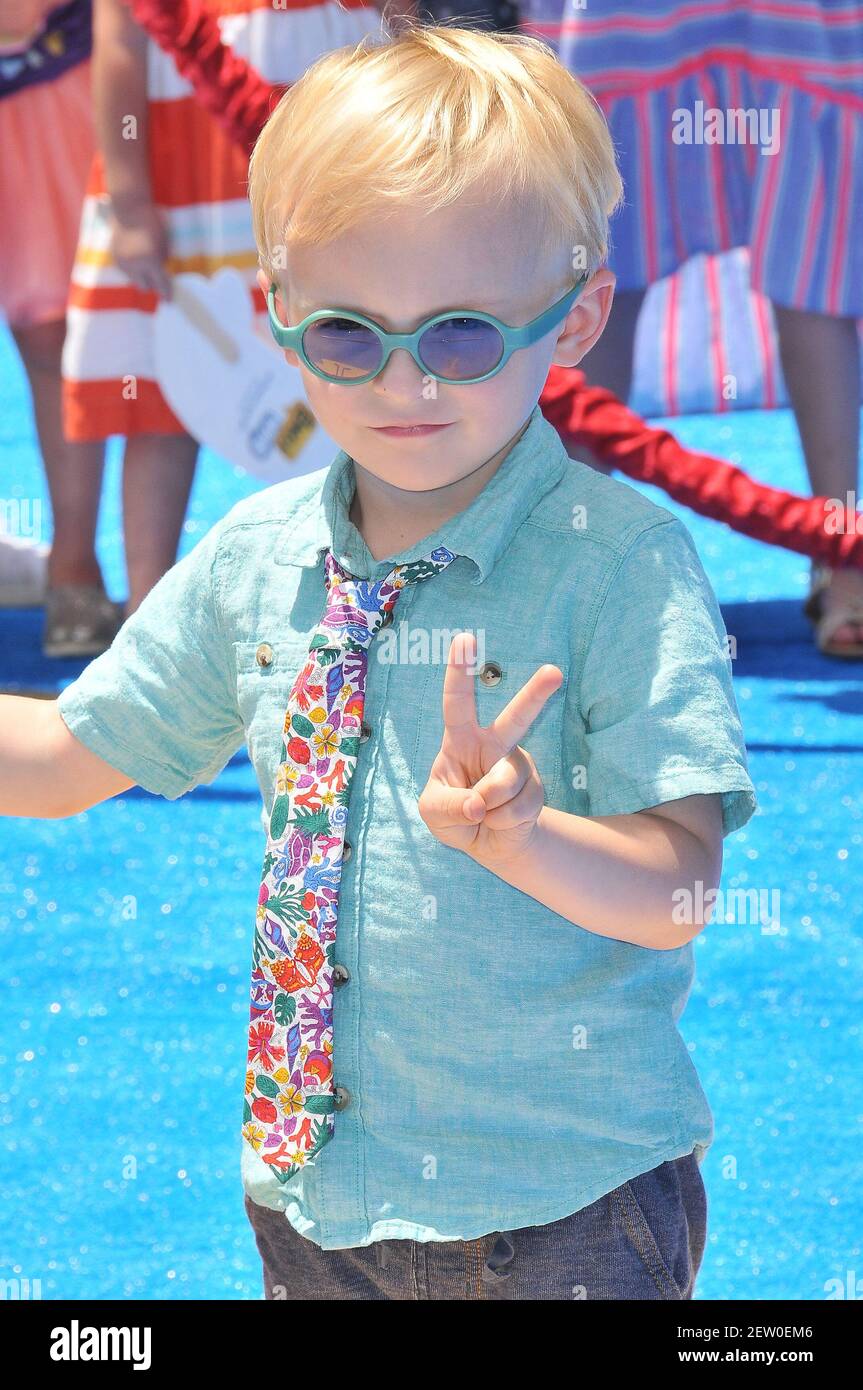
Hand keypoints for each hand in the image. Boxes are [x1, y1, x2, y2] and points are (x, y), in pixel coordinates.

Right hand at [107, 198, 171, 297]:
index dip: (166, 293)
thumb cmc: (152, 222)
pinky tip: (134, 258)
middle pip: (144, 287)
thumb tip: (161, 271)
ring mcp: (123, 262)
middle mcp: (135, 265)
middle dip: (151, 284)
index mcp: (151, 261)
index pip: (160, 284)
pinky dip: (131, 269)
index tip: (169, 300)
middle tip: (156, 278)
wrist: (130, 208)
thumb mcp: (165, 242)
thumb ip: (162, 259)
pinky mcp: (115, 257)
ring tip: (144, 264)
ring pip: (133, 280)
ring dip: (140, 276)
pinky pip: (125, 271)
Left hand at [417, 632, 563, 863]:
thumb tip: (477, 803)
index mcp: (462, 740)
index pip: (457, 702)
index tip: (464, 639)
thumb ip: (448, 805)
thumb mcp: (433, 813)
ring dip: (487, 808)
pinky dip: (500, 823)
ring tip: (482, 815)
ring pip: (504, 782)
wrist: (488, 843)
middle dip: (535, 695)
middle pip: (516, 718)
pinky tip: (499, 821)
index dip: (459, 671)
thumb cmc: (453, 815)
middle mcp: (495, 746)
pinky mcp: (536, 789)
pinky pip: (517, 808)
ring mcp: (519, 766)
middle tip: (554, 673)